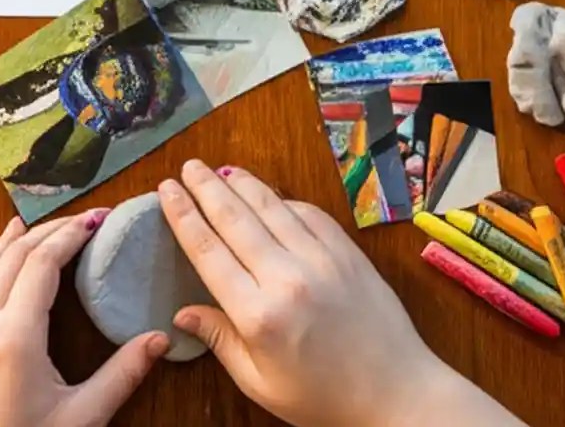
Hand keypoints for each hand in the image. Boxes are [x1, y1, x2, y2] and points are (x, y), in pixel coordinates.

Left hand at [0, 211, 169, 426]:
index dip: (72, 234)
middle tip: (87, 218)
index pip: (42, 263)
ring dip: (19, 239)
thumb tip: (162, 339)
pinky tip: (3, 254)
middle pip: (15, 254)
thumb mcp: (81, 418)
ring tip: (48, 224)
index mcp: (13, 337)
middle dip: (52, 229)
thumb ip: (122, 375)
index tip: (99, 218)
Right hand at [159, 160, 522, 426]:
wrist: (397, 392)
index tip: (167, 191)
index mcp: (258, 315)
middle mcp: (288, 278)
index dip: (183, 216)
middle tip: (188, 166)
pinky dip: (285, 200)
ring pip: (273, 208)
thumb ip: (221, 341)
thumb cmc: (325, 398)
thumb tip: (183, 313)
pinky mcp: (348, 253)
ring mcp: (322, 260)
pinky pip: (310, 214)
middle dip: (207, 188)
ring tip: (220, 169)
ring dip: (243, 184)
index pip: (208, 252)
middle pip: (236, 219)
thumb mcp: (260, 383)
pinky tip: (269, 194)